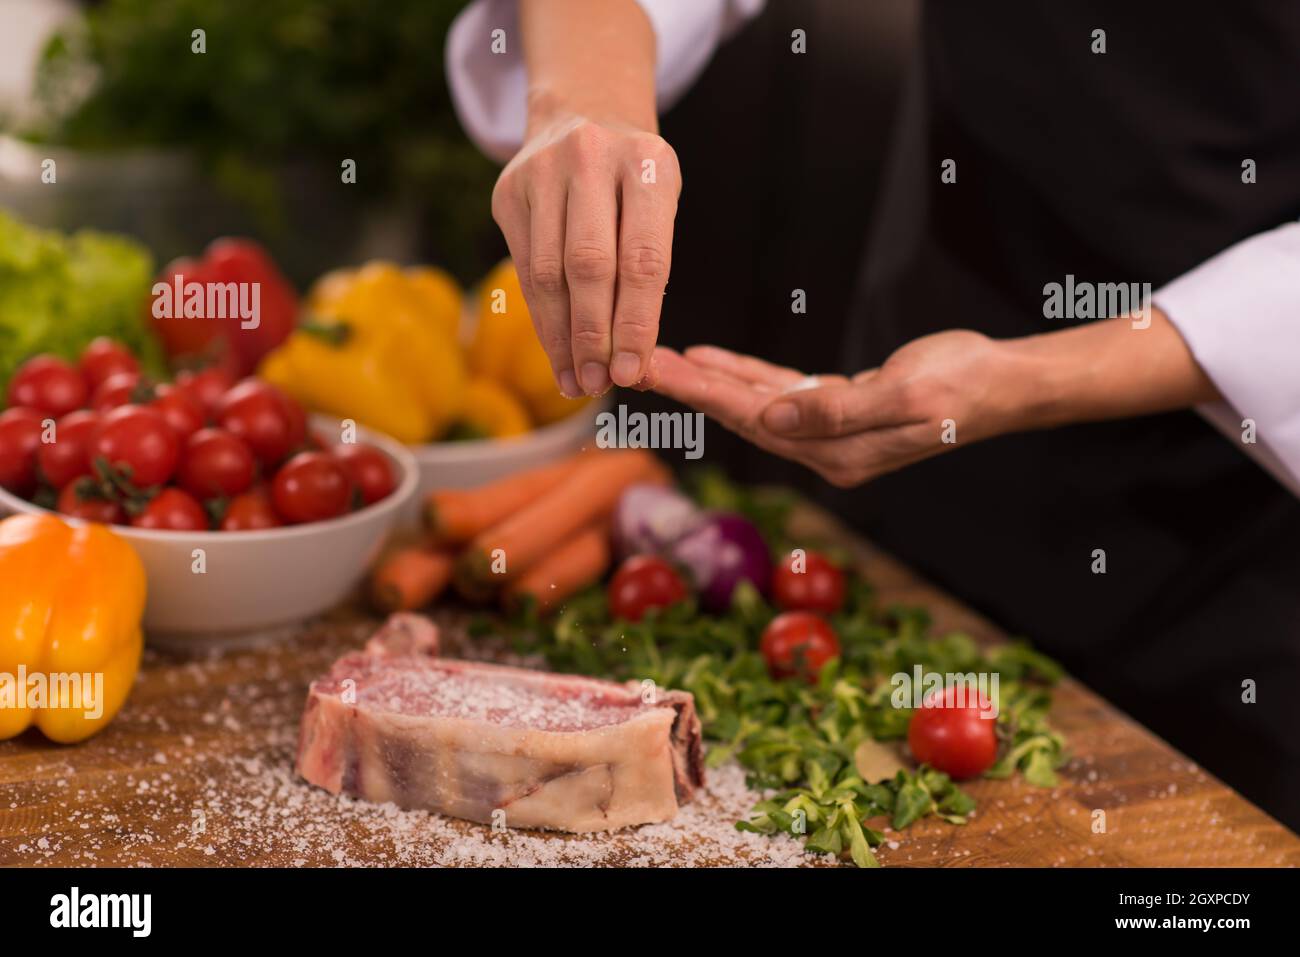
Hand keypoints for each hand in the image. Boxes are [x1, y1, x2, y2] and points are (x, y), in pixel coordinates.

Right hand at [491, 115, 679, 396]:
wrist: (584, 112)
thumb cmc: (634, 180)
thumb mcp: (659, 206)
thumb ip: (648, 274)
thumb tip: (630, 363)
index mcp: (647, 163)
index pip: (642, 259)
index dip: (636, 324)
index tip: (632, 373)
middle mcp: (591, 160)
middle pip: (588, 267)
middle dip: (594, 336)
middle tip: (600, 384)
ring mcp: (541, 172)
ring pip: (547, 274)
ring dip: (562, 338)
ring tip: (577, 381)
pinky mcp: (508, 191)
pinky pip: (525, 270)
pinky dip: (542, 320)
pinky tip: (557, 354)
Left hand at [652, 331, 1017, 486]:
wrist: (1004, 384)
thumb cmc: (964, 386)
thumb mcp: (905, 395)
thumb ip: (837, 410)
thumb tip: (771, 420)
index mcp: (837, 454)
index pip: (754, 421)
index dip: (703, 393)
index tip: (658, 370)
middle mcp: (827, 450)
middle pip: (743, 416)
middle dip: (691, 389)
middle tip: (639, 362)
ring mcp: (831, 433)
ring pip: (755, 404)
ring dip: (710, 382)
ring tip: (663, 361)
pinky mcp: (838, 409)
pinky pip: (779, 392)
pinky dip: (745, 375)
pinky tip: (713, 360)